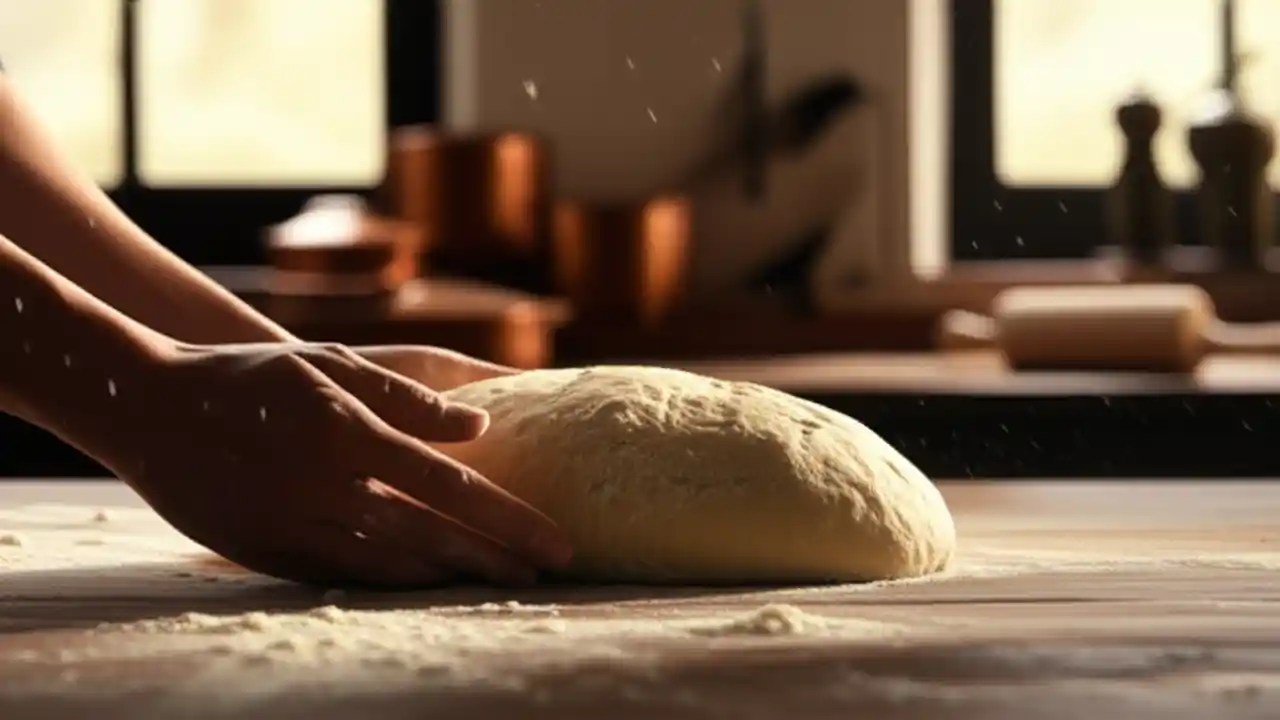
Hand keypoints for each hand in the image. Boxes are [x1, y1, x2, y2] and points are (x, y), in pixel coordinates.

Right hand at [104, 342, 570, 587]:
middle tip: (548, 570)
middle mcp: (327, 488)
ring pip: (394, 565)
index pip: (450, 487)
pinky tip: (429, 583)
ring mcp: (295, 526)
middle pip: (431, 536)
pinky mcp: (268, 553)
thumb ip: (409, 399)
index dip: (508, 519)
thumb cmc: (252, 377)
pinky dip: (396, 583)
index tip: (554, 542)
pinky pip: (347, 577)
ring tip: (501, 578)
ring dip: (454, 574)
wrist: (152, 410)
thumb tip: (481, 427)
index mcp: (348, 435)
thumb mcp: (331, 365)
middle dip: (496, 557)